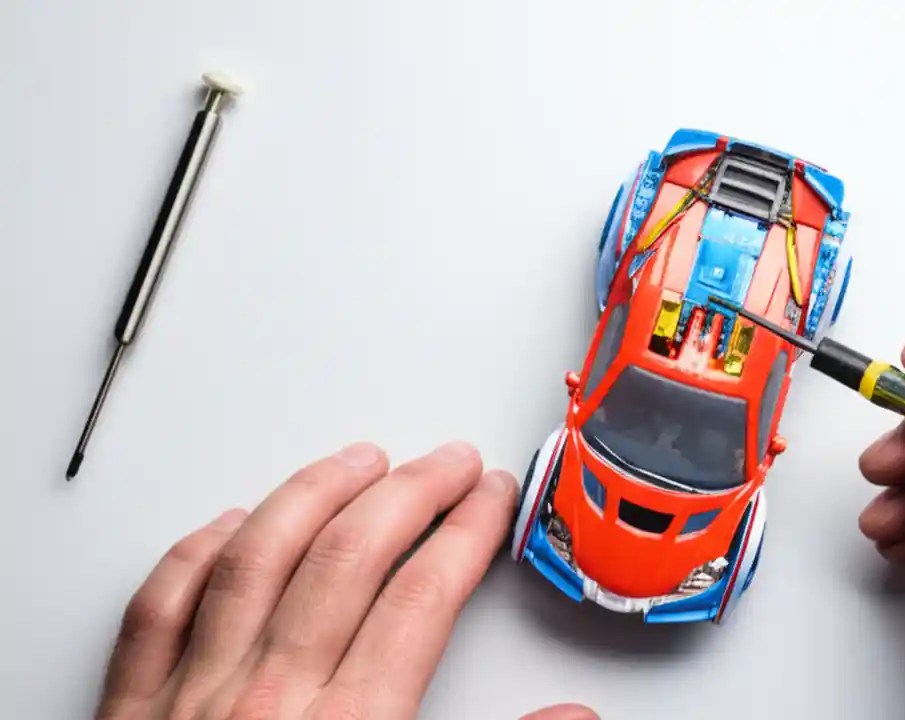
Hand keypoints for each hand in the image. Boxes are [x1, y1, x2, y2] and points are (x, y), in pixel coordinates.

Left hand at [96, 441, 597, 719]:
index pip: (424, 597)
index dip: (468, 534)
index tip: (491, 498)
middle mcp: (268, 701)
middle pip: (351, 558)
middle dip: (411, 493)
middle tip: (448, 462)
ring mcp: (192, 699)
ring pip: (258, 559)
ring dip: (314, 494)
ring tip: (359, 459)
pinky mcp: (131, 713)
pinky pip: (159, 609)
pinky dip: (196, 555)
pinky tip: (231, 523)